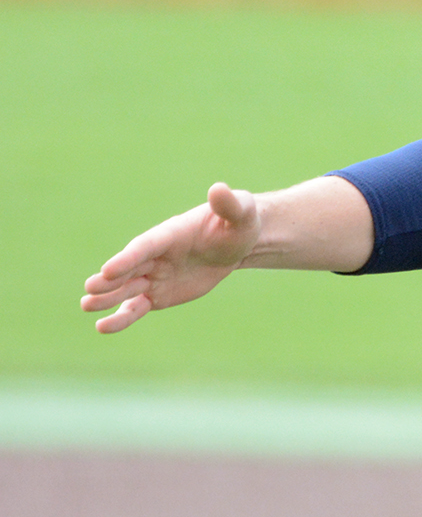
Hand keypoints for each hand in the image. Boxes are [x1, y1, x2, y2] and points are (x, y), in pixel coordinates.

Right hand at [81, 183, 261, 332]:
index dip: (128, 258)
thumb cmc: (238, 223)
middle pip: (129, 268)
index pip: (146, 246)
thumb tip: (220, 189)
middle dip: (110, 279)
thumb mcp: (240, 212)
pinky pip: (137, 307)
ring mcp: (154, 276)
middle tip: (90, 289)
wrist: (237, 243)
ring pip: (127, 289)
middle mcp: (155, 255)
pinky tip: (104, 327)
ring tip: (87, 306)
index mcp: (169, 234)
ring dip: (108, 298)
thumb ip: (229, 204)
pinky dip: (122, 317)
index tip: (108, 269)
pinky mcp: (158, 295)